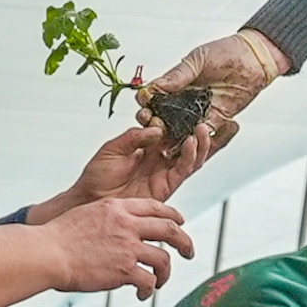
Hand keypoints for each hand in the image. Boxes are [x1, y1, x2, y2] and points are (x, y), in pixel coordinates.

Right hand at [45, 196, 188, 297]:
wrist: (47, 253)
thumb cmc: (58, 237)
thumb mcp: (87, 214)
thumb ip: (108, 218)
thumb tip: (120, 229)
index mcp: (117, 208)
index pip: (155, 207)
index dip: (172, 215)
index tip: (180, 223)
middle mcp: (127, 225)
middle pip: (170, 230)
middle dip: (185, 242)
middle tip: (190, 252)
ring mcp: (127, 248)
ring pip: (163, 259)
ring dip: (166, 273)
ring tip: (160, 282)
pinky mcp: (124, 270)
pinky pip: (148, 281)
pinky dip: (148, 290)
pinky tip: (142, 296)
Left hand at [54, 120, 225, 212]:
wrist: (89, 200)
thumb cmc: (97, 176)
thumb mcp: (113, 148)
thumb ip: (135, 137)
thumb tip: (158, 128)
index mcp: (149, 145)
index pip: (173, 128)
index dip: (188, 119)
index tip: (201, 106)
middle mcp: (160, 157)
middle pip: (189, 142)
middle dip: (205, 131)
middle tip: (217, 115)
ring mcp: (164, 172)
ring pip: (192, 156)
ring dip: (201, 142)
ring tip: (203, 128)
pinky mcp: (166, 186)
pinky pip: (183, 169)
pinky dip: (190, 156)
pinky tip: (191, 143)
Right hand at [142, 30, 287, 137]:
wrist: (254, 59)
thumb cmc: (227, 53)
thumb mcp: (198, 59)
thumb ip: (177, 75)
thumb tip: (156, 86)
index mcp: (177, 83)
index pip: (155, 96)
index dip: (147, 101)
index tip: (144, 103)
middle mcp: (185, 100)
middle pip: (163, 115)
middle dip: (154, 121)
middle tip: (151, 122)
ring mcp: (199, 111)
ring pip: (179, 127)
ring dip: (170, 133)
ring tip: (163, 137)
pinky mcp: (215, 120)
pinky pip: (202, 132)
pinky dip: (193, 138)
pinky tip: (185, 141)